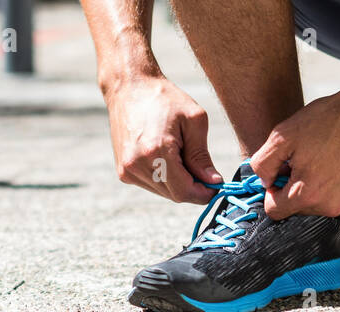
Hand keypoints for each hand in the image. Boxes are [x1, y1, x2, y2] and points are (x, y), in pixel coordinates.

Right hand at [103, 75, 221, 203]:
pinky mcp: (124, 172)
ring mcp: (128, 171)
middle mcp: (137, 165)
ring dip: (179, 183)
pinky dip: (165, 178)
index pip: (184, 191)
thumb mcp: (194, 120)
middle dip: (193, 187)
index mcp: (156, 151)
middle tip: (202, 168)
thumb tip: (213, 182)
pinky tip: (165, 157)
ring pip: (165, 193)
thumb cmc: (165, 99)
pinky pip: (153, 186)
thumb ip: (202, 156)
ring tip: (180, 155)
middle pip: (175, 195)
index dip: (204, 193)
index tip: (216, 185)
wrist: (130, 88)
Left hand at [249, 78, 339, 219]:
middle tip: (305, 160)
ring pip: (322, 204)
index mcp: (307, 195)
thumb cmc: (327, 119)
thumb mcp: (283, 134)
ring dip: (318, 187)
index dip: (272, 191)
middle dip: (296, 188)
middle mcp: (331, 207)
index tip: (281, 172)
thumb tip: (264, 182)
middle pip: (299, 208)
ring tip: (326, 158)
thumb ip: (262, 164)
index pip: (275, 211)